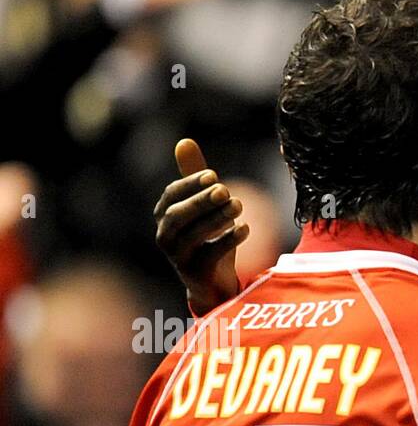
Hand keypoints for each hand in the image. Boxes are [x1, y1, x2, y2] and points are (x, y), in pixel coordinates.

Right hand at [153, 139, 244, 315]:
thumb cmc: (207, 239)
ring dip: (216, 219)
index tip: (213, 175)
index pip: (171, 195)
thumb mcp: (203, 207)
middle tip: (225, 190)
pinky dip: (228, 241)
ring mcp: (177, 258)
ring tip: (239, 206)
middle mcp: (165, 237)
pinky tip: (246, 228)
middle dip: (201, 201)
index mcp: (164, 217)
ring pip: (192, 236)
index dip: (190, 183)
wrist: (214, 284)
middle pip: (177, 215)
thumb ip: (194, 177)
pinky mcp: (195, 274)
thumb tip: (184, 141)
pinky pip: (209, 256)